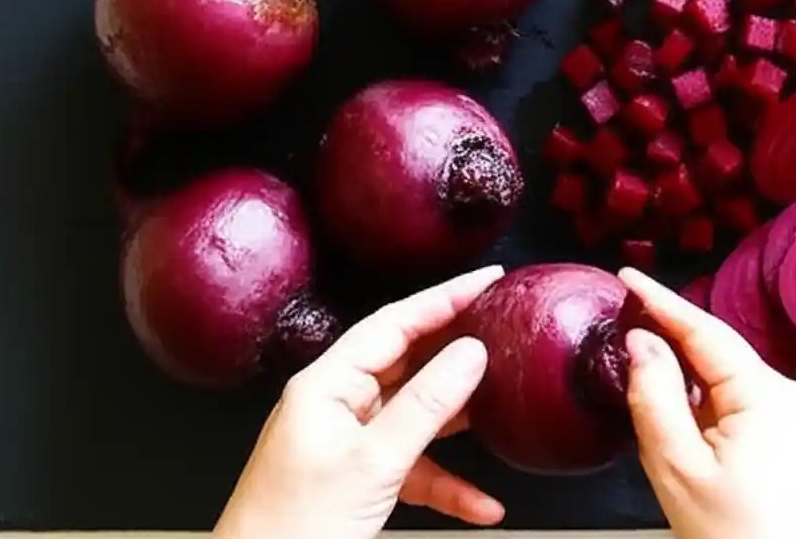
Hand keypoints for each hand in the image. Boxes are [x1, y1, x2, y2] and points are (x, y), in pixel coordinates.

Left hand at [212, 266, 506, 538]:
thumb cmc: (291, 528)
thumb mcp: (373, 462)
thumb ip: (425, 406)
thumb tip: (469, 354)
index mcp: (326, 385)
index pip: (393, 323)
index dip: (444, 298)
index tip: (486, 281)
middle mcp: (335, 406)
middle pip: (406, 362)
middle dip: (456, 351)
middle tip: (503, 329)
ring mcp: (348, 443)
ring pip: (415, 416)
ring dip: (458, 420)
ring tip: (502, 404)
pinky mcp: (359, 480)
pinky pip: (414, 469)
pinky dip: (449, 485)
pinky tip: (481, 505)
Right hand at [619, 268, 795, 538]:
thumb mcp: (678, 469)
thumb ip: (654, 397)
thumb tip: (642, 343)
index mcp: (769, 395)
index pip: (705, 330)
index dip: (661, 300)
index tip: (627, 278)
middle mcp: (795, 394)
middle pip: (717, 356)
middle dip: (672, 353)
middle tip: (624, 353)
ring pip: (729, 383)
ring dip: (692, 390)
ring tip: (665, 430)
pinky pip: (746, 405)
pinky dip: (713, 411)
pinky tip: (696, 443)